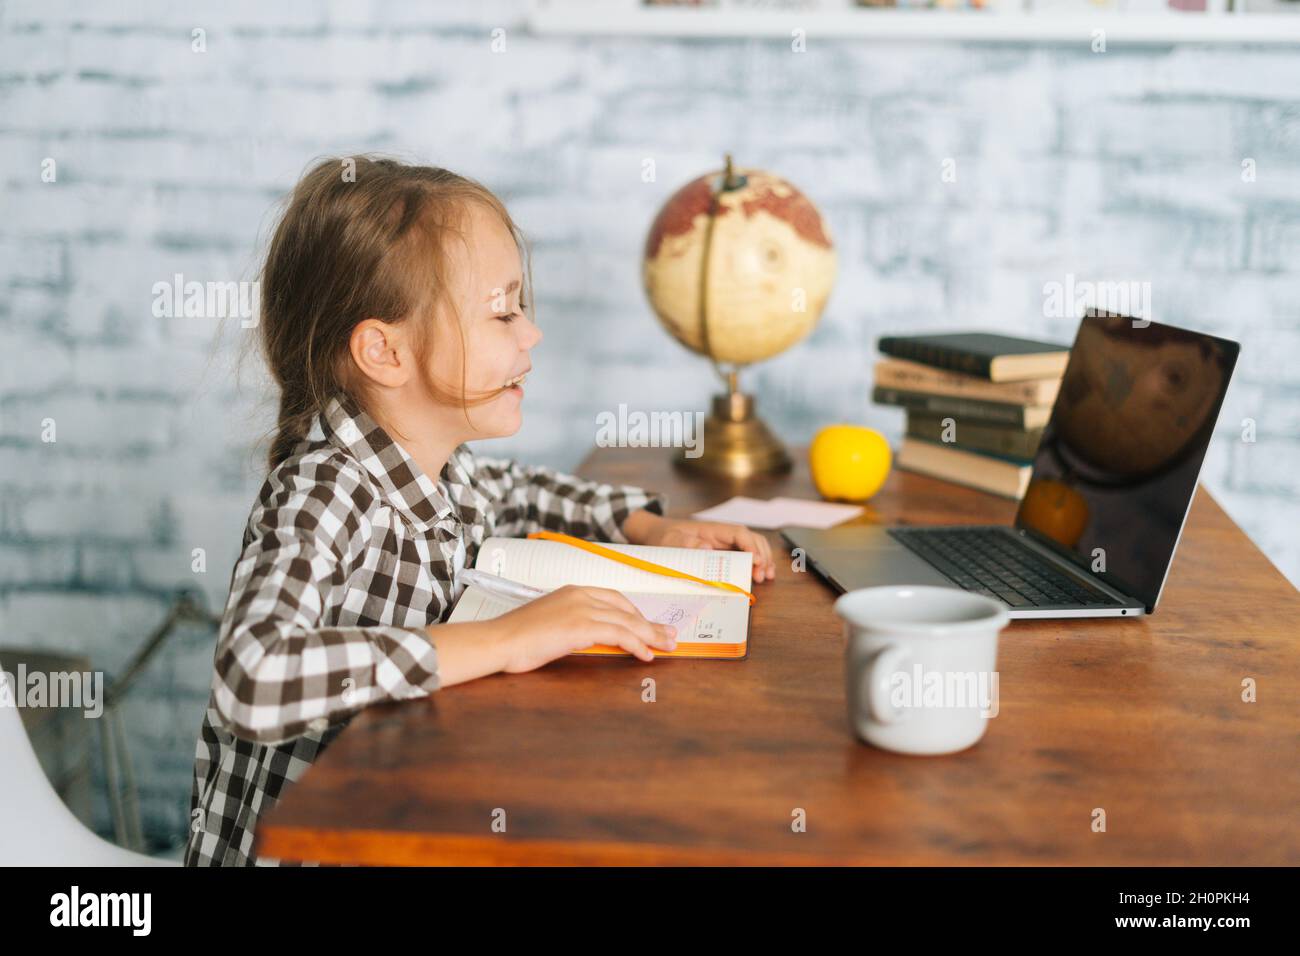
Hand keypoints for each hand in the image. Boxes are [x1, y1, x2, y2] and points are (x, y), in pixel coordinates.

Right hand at [495, 585, 678, 670]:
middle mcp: (580, 595)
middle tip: (670, 636)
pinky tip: (645, 655)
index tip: (649, 626)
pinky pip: (618, 634)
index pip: (614, 599)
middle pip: (625, 609)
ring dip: (650, 635)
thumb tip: (595, 639)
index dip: (635, 613)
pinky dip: (636, 644)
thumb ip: (574, 627)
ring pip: (627, 621)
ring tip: (666, 646)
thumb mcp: (551, 625)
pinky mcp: (581, 626)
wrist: (497, 641)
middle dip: (650, 624)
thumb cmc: (517, 639)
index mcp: (573, 591)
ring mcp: (581, 608)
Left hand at [623, 512, 775, 583]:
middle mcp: (721, 535)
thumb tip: (706, 548)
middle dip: (761, 555)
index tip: (757, 562)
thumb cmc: (662, 538)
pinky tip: (759, 575)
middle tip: (762, 576)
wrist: (655, 535)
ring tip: (767, 576)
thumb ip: (684, 545)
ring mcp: (722, 543)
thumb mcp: (669, 542)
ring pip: (751, 547)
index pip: (738, 533)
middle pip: (751, 539)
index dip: (751, 547)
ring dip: (762, 560)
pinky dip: (754, 564)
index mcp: (711, 529)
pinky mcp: (721, 552)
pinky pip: (742, 556)